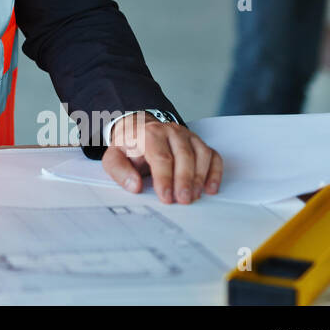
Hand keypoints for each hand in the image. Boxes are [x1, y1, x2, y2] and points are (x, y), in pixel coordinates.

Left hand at [101, 113, 222, 203]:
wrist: (140, 129)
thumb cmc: (130, 147)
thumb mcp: (114, 157)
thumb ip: (119, 171)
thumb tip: (134, 186)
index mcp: (150, 133)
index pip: (160, 156)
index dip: (164, 178)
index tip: (166, 197)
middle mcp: (171, 131)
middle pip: (184, 155)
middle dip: (184, 180)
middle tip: (183, 200)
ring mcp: (188, 136)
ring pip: (201, 154)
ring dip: (199, 178)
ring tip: (194, 196)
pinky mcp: (199, 143)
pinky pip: (213, 156)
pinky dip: (215, 172)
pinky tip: (210, 189)